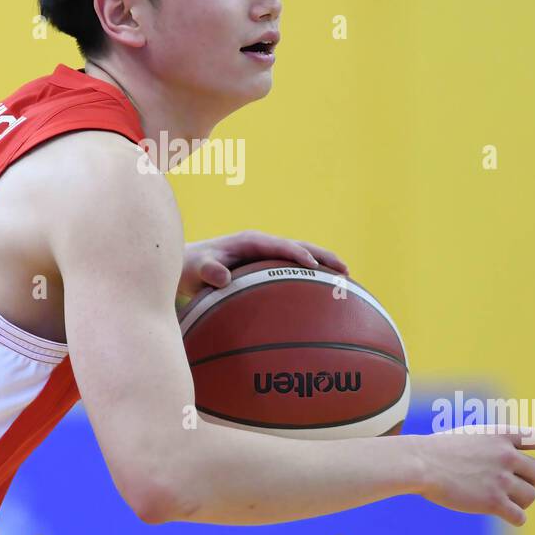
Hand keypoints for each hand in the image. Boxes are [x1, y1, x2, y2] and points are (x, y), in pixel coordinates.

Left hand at [178, 230, 349, 302]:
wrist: (188, 266)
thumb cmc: (192, 267)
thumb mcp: (195, 268)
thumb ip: (207, 271)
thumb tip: (222, 277)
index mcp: (251, 241)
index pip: (281, 245)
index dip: (298, 254)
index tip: (312, 266)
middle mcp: (264, 245)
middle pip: (300, 247)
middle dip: (324, 256)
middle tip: (345, 270)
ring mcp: (268, 255)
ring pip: (302, 257)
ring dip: (324, 266)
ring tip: (346, 279)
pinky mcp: (268, 266)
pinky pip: (294, 270)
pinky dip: (312, 277)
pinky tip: (325, 294)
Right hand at [412, 426, 534, 526]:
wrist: (422, 463)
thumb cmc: (438, 451)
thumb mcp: (470, 437)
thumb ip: (491, 446)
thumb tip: (508, 465)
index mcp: (501, 435)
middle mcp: (506, 455)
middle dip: (529, 482)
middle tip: (512, 488)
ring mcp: (501, 478)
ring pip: (530, 496)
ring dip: (520, 501)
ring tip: (502, 501)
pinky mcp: (494, 501)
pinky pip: (519, 516)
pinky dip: (515, 518)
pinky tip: (506, 516)